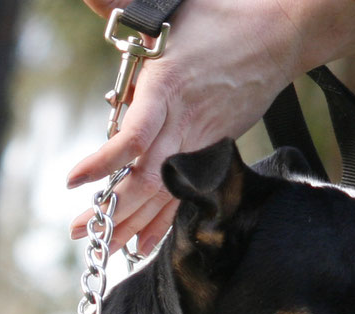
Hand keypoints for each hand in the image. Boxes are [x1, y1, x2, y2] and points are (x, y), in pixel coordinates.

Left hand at [67, 0, 308, 252]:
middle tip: (74, 231)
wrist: (280, 34)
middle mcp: (183, 122)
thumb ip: (121, 4)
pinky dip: (162, 221)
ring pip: (163, 194)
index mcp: (168, 88)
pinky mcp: (211, 150)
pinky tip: (141, 244)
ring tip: (97, 248)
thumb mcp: (168, 12)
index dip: (104, 162)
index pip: (134, 136)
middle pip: (145, 180)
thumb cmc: (220, 18)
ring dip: (129, 224)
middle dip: (110, 211)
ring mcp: (200, 141)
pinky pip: (183, 194)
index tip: (73, 180)